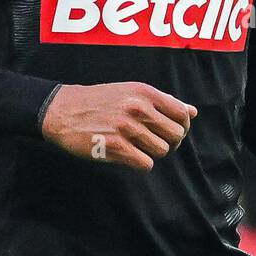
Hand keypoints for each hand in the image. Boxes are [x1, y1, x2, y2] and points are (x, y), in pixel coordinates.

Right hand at [41, 82, 196, 170]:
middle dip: (168, 141)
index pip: (181, 113)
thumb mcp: (131, 92)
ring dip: (152, 152)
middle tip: (153, 141)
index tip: (171, 131)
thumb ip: (163, 101)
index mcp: (144, 92)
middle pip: (175, 135)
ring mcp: (127, 128)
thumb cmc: (99, 100)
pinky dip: (140, 163)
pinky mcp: (115, 147)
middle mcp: (138, 108)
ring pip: (162, 151)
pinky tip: (128, 154)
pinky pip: (146, 164)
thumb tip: (192, 112)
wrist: (63, 110)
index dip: (181, 126)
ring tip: (137, 146)